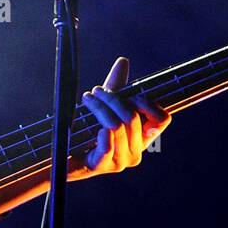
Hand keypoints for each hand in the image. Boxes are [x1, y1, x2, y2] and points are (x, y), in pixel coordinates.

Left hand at [67, 56, 170, 179]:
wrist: (64, 155)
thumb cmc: (88, 130)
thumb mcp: (106, 107)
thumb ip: (117, 86)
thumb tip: (123, 61)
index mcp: (143, 138)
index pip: (163, 119)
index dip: (147, 103)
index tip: (128, 95)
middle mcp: (135, 152)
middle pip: (133, 117)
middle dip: (113, 98)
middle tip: (96, 91)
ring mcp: (119, 161)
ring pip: (117, 126)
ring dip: (100, 108)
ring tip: (88, 99)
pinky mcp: (101, 166)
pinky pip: (108, 145)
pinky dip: (101, 131)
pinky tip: (94, 125)